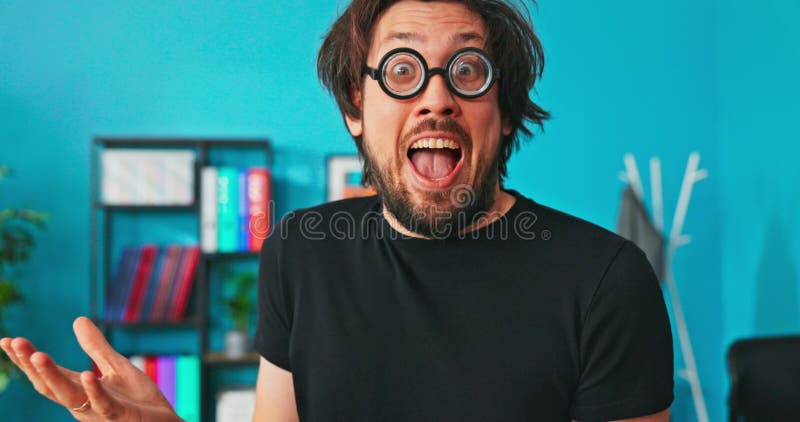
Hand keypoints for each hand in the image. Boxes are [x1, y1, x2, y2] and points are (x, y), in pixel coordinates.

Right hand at [0, 316, 181, 420]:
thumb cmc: (137, 399)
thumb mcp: (115, 366)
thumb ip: (96, 347)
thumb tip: (77, 319)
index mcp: (78, 389)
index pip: (46, 374)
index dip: (26, 360)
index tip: (7, 340)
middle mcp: (82, 402)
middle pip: (49, 385)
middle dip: (31, 365)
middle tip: (14, 343)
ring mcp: (98, 411)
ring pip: (69, 396)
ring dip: (52, 376)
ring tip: (38, 355)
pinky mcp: (119, 415)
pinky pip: (103, 404)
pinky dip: (93, 391)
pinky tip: (86, 375)